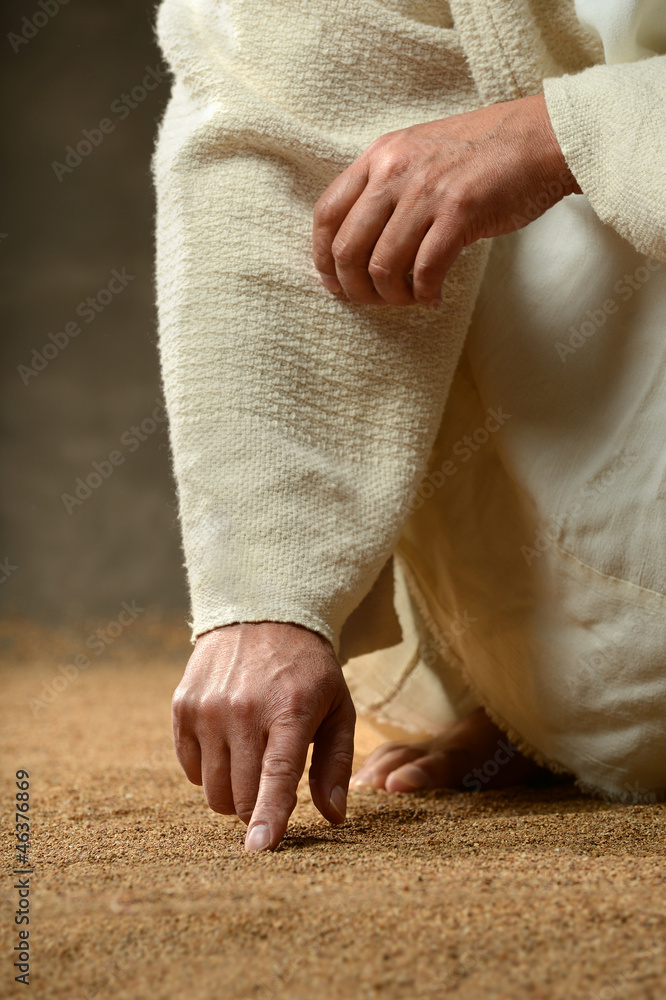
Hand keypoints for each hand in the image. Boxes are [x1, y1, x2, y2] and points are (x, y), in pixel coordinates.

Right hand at [171, 621, 355, 851]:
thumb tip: (334, 817)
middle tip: (273, 783)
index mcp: (290, 710)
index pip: (277, 775)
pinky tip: (228, 743)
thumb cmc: (307, 671)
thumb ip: (336, 764)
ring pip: (212, 791)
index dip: (268, 817)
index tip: (259, 849)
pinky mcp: (182, 706)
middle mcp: (244, 710)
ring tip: (252, 760)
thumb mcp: (338, 708)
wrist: (260, 614)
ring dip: (233, 793)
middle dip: (258, 808)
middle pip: (242, 795)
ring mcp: (208, 708)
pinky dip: (208, 771)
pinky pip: (190, 770)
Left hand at [312, 93, 579, 306]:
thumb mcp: (419, 152)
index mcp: (380, 155)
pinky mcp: (459, 213)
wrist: (541, 137)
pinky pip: (424, 271)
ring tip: (408, 299)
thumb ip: (386, 186)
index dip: (322, 258)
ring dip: (391, 297)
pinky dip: (424, 294)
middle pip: (347, 249)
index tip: (334, 283)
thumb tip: (360, 243)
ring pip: (382, 267)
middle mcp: (395, 171)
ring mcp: (426, 192)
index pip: (326, 214)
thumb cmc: (482, 152)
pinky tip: (433, 297)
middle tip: (373, 302)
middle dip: (354, 289)